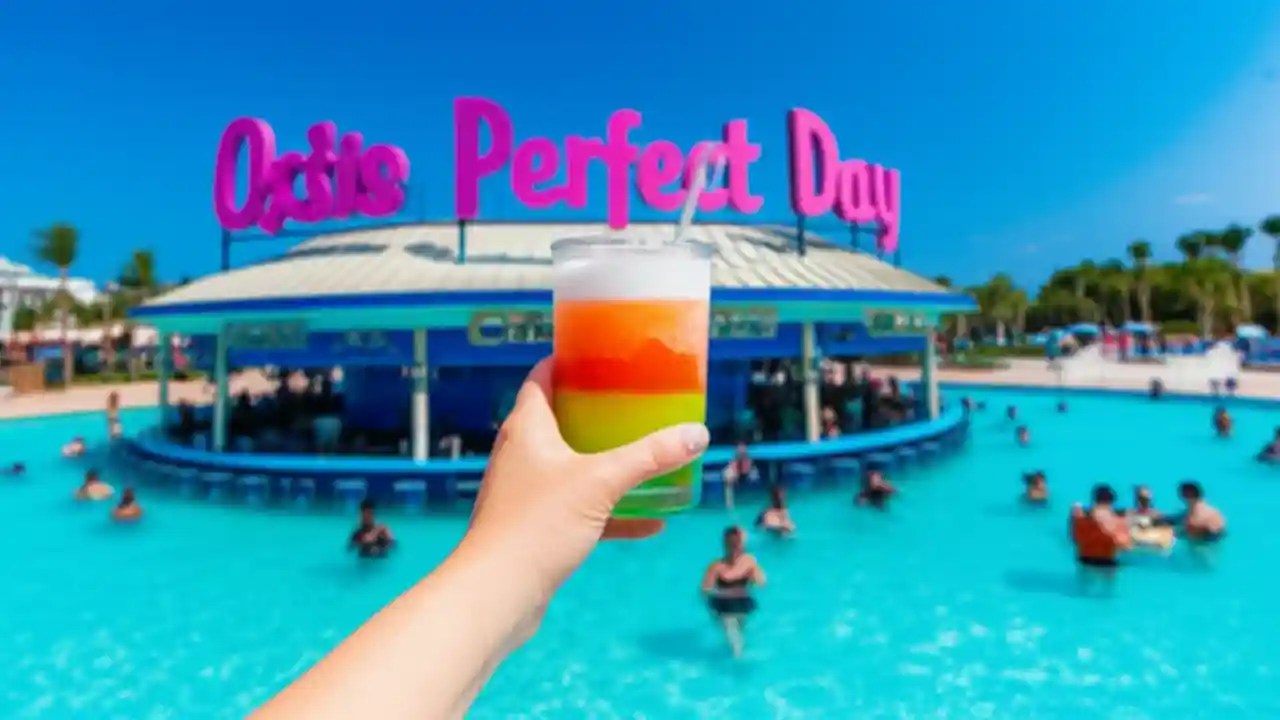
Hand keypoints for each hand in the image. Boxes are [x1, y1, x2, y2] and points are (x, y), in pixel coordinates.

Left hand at [460, 358, 708, 637]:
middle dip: (597, 412)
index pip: (543, 377)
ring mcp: (526, 492)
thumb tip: (698, 434)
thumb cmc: (537, 526)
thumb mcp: (601, 483)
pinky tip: (650, 522)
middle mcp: (521, 454)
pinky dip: (610, 512)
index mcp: (527, 428)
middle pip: (560, 419)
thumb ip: (649, 457)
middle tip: (635, 403)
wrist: (496, 593)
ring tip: (643, 455)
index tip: (603, 354)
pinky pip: (579, 509)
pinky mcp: (535, 528)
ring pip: (571, 466)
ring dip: (605, 462)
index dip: (569, 361)